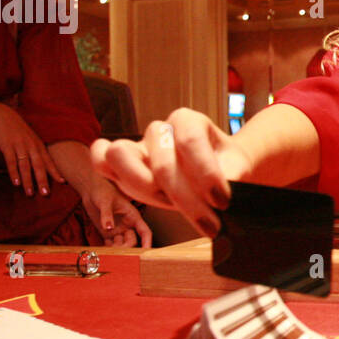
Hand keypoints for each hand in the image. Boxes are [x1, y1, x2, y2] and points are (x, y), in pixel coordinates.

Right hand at [0, 102, 65, 196]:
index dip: (55, 172)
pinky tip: (16, 183)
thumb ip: (35, 151)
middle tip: (46, 194)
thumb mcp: (30, 139)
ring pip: (25, 166)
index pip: (48, 161)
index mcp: (38, 146)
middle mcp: (31, 147)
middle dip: (43, 181)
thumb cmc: (17, 130)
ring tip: (30, 193)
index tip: (63, 183)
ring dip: (28, 181)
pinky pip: (11, 161)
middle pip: (39, 166)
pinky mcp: (7, 146)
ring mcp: (19, 146)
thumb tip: (40, 165)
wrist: (2, 115)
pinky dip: (14, 172)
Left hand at [80, 174, 152, 247]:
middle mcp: (127, 225)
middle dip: (126, 248)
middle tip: (116, 252)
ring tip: (107, 250)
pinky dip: (108, 248)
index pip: (144, 231)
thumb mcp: (105, 201)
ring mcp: (117, 230)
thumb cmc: (102, 191)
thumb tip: (108, 228)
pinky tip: (103, 247)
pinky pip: (110, 245)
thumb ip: (106, 215)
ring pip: (121, 245)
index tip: (146, 252)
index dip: (147, 242)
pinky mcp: (107, 233)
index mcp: (132, 216)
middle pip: (132, 242)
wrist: (91, 191)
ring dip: (116, 250)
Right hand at [90, 108, 251, 238]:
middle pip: (159, 160)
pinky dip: (111, 176)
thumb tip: (226, 192)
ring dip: (144, 190)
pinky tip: (141, 197)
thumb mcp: (238, 172)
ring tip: (171, 206)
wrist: (225, 172)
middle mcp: (161, 130)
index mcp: (189, 121)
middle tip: (206, 216)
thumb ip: (232, 179)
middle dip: (182, 196)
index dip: (205, 174)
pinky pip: (100, 159)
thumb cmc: (229, 170)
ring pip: (118, 154)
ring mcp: (139, 147)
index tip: (224, 201)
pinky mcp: (125, 165)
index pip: (189, 140)